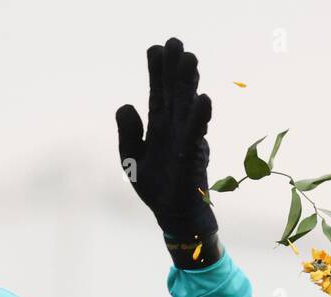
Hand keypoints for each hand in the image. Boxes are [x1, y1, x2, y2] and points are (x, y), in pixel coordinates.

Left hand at [115, 37, 217, 240]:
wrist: (175, 219)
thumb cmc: (157, 190)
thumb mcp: (132, 160)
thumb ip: (128, 134)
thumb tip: (126, 104)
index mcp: (161, 128)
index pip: (159, 94)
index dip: (157, 72)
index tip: (156, 48)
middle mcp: (176, 131)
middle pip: (175, 94)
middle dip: (176, 69)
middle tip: (176, 42)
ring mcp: (187, 144)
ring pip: (188, 109)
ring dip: (189, 85)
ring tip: (190, 59)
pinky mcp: (192, 161)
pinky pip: (196, 137)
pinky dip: (200, 118)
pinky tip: (204, 99)